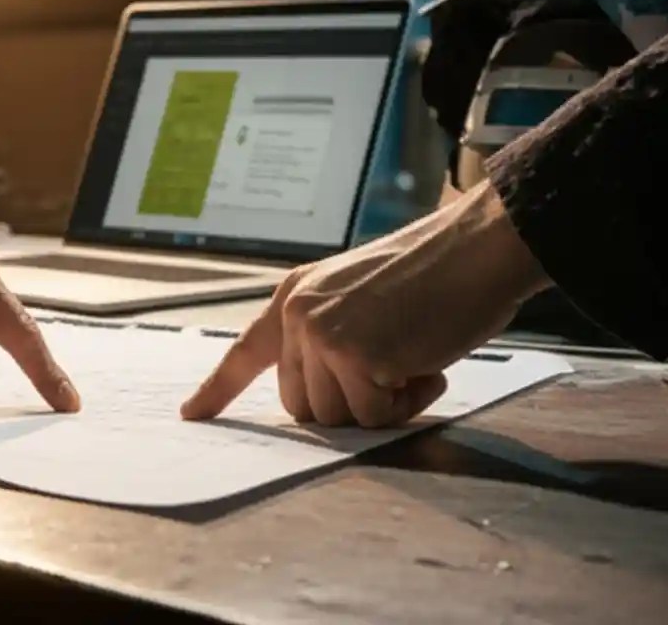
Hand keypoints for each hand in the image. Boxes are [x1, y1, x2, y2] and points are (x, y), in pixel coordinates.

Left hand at [181, 182, 548, 427]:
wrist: (475, 248)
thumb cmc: (433, 274)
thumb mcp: (357, 295)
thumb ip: (328, 334)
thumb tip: (317, 393)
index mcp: (295, 295)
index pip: (246, 351)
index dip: (218, 389)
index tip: (191, 415)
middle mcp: (298, 314)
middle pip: (303, 406)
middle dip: (348, 403)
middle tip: (394, 369)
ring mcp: (323, 335)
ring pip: (337, 418)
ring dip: (382, 404)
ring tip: (414, 358)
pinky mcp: (354, 357)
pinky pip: (375, 417)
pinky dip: (408, 403)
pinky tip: (427, 364)